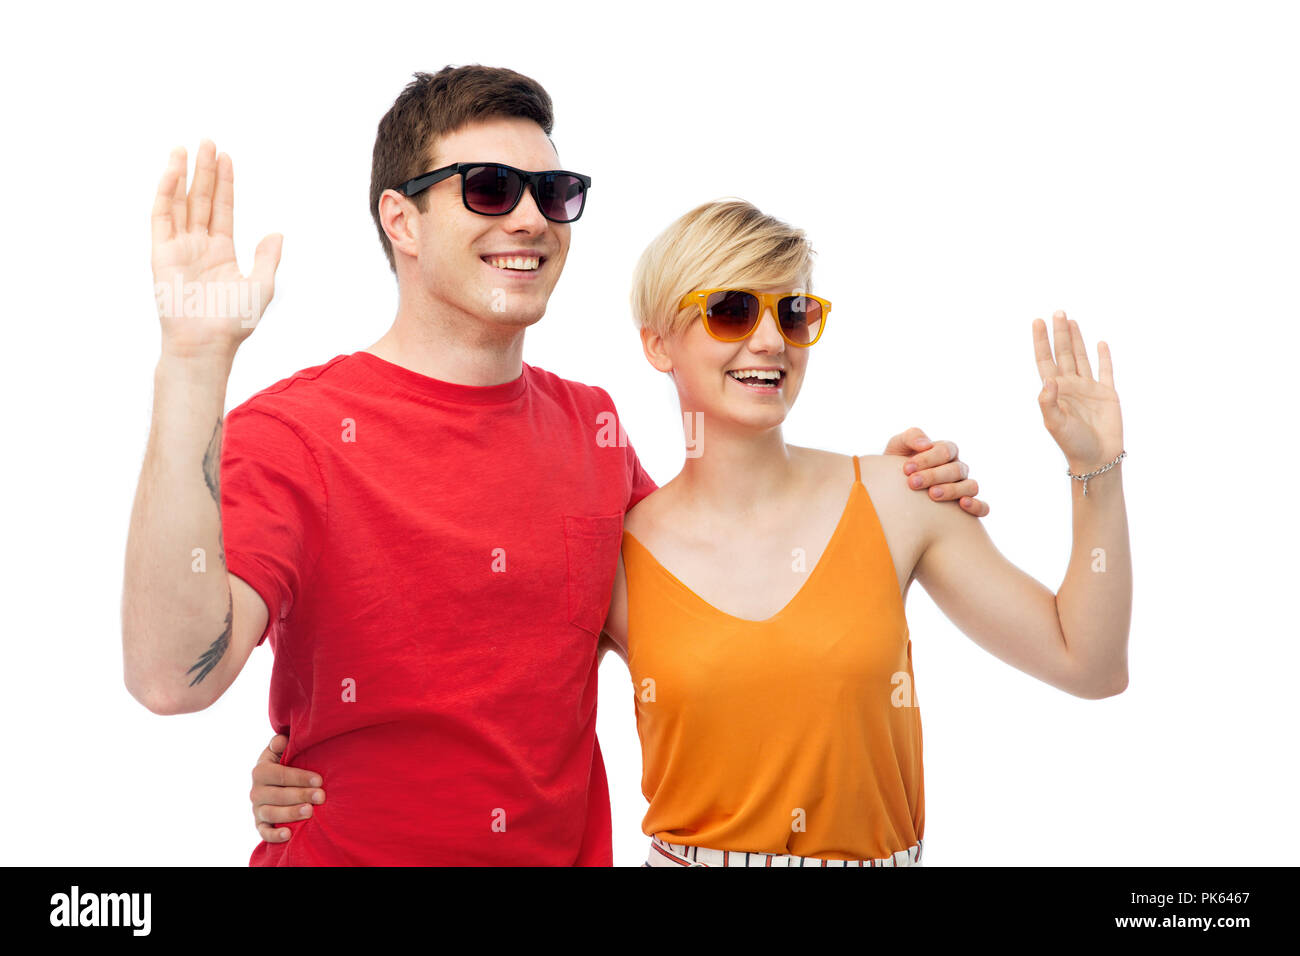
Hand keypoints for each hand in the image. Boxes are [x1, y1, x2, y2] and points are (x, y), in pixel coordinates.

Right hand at [151, 140, 282, 360]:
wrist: (207, 343)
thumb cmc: (234, 322)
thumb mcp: (261, 286)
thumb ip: (267, 258)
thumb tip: (277, 234)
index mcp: (222, 252)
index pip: (223, 209)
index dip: (225, 184)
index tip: (226, 158)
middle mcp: (199, 245)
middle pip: (201, 199)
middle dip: (205, 171)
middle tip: (208, 141)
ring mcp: (179, 247)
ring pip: (180, 203)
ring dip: (183, 175)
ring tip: (187, 148)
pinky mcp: (161, 252)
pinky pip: (161, 217)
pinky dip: (165, 193)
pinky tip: (173, 172)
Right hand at [250, 733, 323, 843]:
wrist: (276, 783)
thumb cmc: (285, 764)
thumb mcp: (280, 752)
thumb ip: (280, 745)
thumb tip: (281, 740)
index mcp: (261, 771)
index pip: (280, 774)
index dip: (299, 777)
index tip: (319, 780)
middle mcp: (256, 791)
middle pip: (278, 795)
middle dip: (301, 795)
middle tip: (321, 797)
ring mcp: (257, 809)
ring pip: (271, 814)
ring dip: (291, 813)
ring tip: (310, 812)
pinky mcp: (260, 825)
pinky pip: (264, 832)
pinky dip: (274, 835)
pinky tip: (289, 835)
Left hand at [884, 427, 989, 516]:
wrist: (892, 489)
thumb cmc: (896, 466)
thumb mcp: (898, 446)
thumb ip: (911, 437)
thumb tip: (926, 443)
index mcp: (945, 452)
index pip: (945, 450)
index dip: (928, 458)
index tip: (907, 468)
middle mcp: (957, 468)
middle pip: (956, 469)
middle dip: (934, 475)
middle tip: (913, 483)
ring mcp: (964, 487)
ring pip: (970, 486)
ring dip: (952, 490)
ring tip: (932, 495)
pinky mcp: (968, 506)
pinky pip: (983, 507)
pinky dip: (977, 506)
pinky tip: (963, 505)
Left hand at [1033, 312, 1123, 470]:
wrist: (1097, 459)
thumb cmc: (1073, 444)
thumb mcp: (1055, 424)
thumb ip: (1048, 401)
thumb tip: (1048, 379)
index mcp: (1056, 391)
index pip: (1045, 360)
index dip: (1041, 342)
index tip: (1037, 322)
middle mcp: (1071, 386)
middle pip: (1063, 353)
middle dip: (1060, 333)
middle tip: (1057, 312)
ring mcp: (1089, 389)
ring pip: (1081, 357)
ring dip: (1076, 339)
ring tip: (1071, 320)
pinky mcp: (1107, 394)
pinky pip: (1105, 371)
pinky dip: (1103, 357)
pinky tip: (1100, 343)